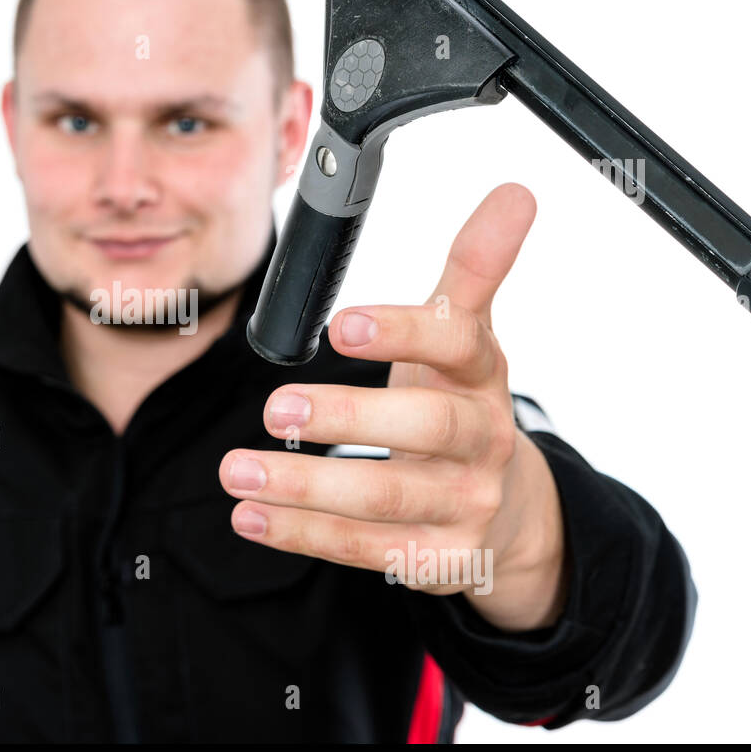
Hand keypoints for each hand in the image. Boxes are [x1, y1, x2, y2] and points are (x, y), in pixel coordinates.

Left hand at [220, 183, 568, 631]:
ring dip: (306, 487)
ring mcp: (464, 505)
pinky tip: (251, 515)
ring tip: (237, 469)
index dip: (401, 334)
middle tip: (273, 408)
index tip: (340, 324)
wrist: (507, 509)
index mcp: (479, 375)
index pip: (453, 345)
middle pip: (424, 430)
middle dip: (347, 419)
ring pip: (386, 499)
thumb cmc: (461, 407)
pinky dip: (303, 533)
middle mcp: (480, 441)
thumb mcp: (467, 338)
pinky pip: (366, 549)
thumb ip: (474, 268)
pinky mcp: (439, 560)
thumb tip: (513, 191)